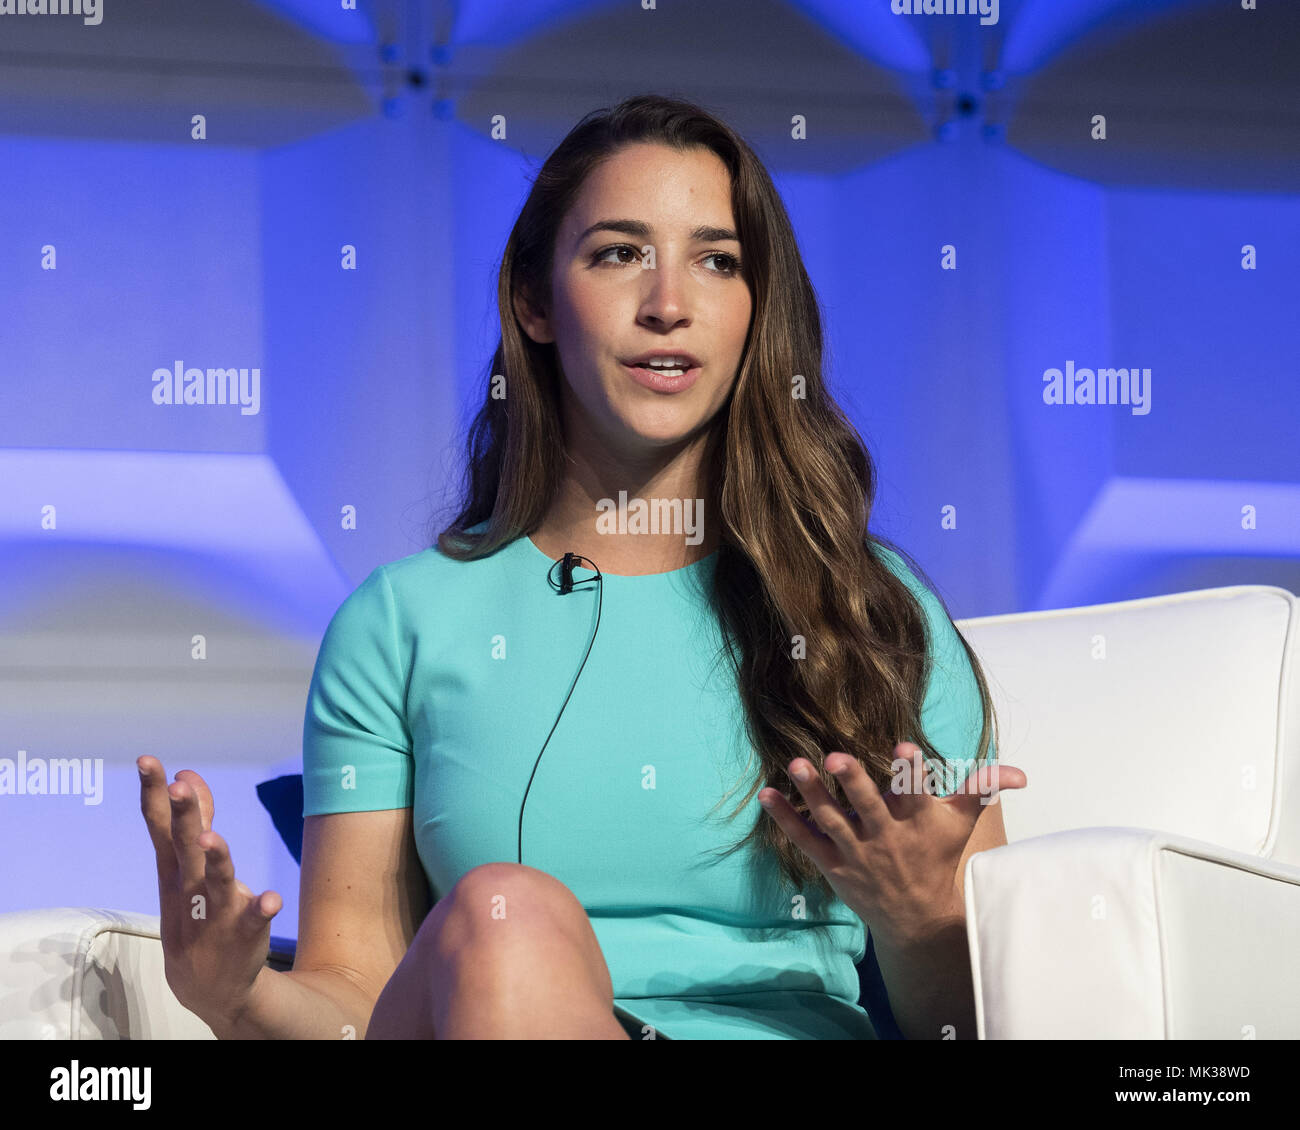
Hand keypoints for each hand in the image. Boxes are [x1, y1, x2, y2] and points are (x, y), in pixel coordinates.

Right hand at [138, 755, 282, 1030]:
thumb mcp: (186, 867)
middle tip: (177, 788)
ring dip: (214, 859)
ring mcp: (216, 912)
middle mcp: (191, 887)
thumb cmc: (194, 913)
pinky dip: (260, 909)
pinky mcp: (243, 933)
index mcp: (175, 869)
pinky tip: (270, 900)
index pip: (161, 826)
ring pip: (216, 881)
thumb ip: (190, 819)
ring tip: (211, 838)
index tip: (148, 760)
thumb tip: (186, 774)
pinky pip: (253, 920)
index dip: (154, 793)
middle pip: (185, 847)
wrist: (209, 986)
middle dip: (182, 818)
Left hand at [757, 742, 1026, 941]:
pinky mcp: (832, 863)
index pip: (917, 793)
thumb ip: (982, 789)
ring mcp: (856, 852)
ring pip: (831, 820)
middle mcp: (886, 837)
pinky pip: (805, 838)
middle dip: (853, 781)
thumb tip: (1019, 772)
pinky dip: (784, 818)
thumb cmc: (938, 858)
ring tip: (796, 764)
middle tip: (835, 756)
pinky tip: (766, 794)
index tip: (904, 747)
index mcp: (918, 822)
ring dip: (812, 793)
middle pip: (868, 806)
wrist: (915, 917)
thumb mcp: (961, 824)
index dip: (912, 771)